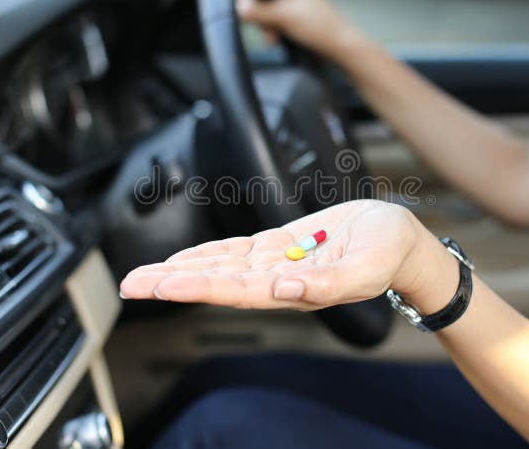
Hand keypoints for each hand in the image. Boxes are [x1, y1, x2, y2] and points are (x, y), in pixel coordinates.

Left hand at [119, 200, 430, 309]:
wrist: (399, 239)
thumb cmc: (389, 253)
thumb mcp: (366, 268)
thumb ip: (326, 284)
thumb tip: (285, 290)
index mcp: (295, 287)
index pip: (235, 289)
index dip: (196, 286)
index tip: (160, 286)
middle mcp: (277, 278)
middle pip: (214, 279)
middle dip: (171, 281)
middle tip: (129, 284)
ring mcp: (276, 261)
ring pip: (219, 265)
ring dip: (180, 268)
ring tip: (144, 274)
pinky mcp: (280, 244)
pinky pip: (236, 249)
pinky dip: (207, 253)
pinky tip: (185, 259)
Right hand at [236, 0, 362, 60]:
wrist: (337, 45)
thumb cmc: (318, 27)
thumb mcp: (282, 16)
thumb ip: (257, 9)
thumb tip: (236, 5)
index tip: (251, 11)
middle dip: (260, 14)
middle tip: (270, 28)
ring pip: (265, 7)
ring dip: (266, 24)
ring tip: (276, 35)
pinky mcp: (293, 9)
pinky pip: (273, 15)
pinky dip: (273, 27)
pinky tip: (279, 37)